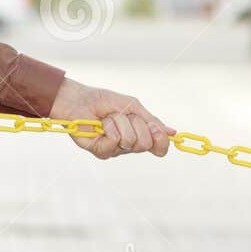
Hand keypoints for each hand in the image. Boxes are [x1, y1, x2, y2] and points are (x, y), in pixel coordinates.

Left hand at [47, 77, 174, 159]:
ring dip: (120, 122)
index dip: (161, 140)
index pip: (158, 147)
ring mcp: (115, 150)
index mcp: (139, 134)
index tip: (156, 129)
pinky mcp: (101, 151)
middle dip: (136, 123)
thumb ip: (151, 120)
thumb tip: (172, 132)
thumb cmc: (102, 101)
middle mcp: (128, 145)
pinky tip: (100, 125)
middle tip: (123, 115)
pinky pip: (115, 140)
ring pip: (130, 140)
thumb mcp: (132, 106)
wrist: (78, 100)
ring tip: (108, 118)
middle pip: (146, 143)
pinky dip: (109, 126)